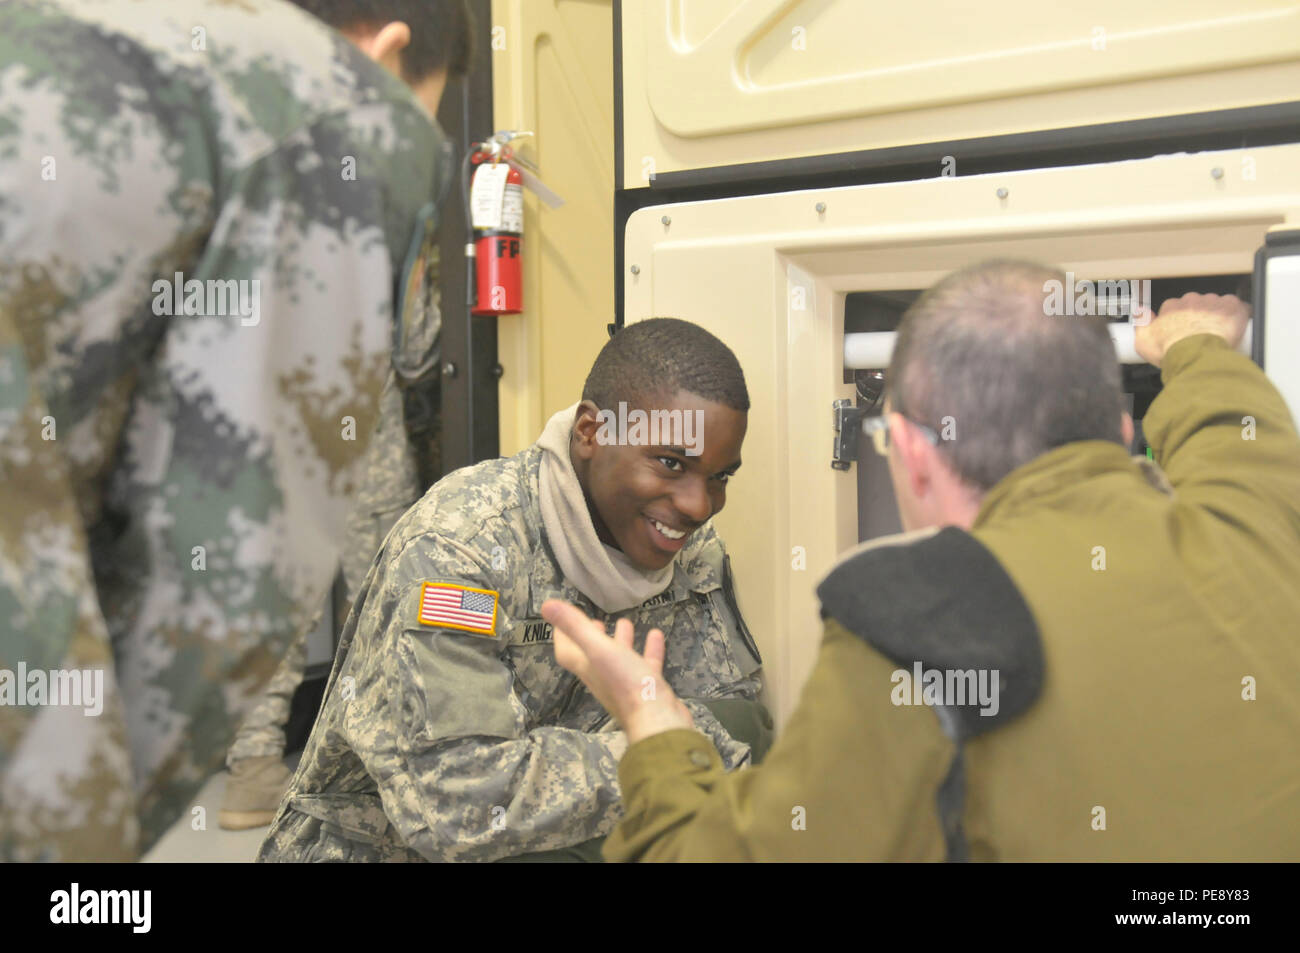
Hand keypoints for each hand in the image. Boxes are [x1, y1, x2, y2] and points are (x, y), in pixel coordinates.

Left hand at [542, 599, 693, 744]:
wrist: (657, 718)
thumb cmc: (625, 682)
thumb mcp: (599, 649)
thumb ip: (575, 627)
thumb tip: (545, 605)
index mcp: (588, 668)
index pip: (567, 652)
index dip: (562, 634)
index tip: (564, 618)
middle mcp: (603, 677)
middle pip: (592, 655)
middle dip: (592, 637)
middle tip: (596, 621)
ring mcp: (626, 683)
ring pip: (620, 659)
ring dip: (620, 641)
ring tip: (625, 623)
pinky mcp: (647, 687)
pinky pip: (645, 664)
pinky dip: (648, 649)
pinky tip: (655, 635)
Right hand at [1134, 292, 1249, 367]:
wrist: (1195, 354)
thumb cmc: (1171, 350)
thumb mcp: (1142, 342)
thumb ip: (1139, 324)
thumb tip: (1139, 312)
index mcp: (1171, 307)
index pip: (1175, 307)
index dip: (1179, 319)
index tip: (1182, 329)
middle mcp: (1191, 300)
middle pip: (1196, 304)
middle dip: (1199, 316)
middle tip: (1200, 334)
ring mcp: (1211, 302)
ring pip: (1216, 304)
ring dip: (1217, 315)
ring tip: (1217, 333)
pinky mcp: (1230, 306)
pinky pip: (1236, 305)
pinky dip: (1236, 314)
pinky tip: (1233, 327)